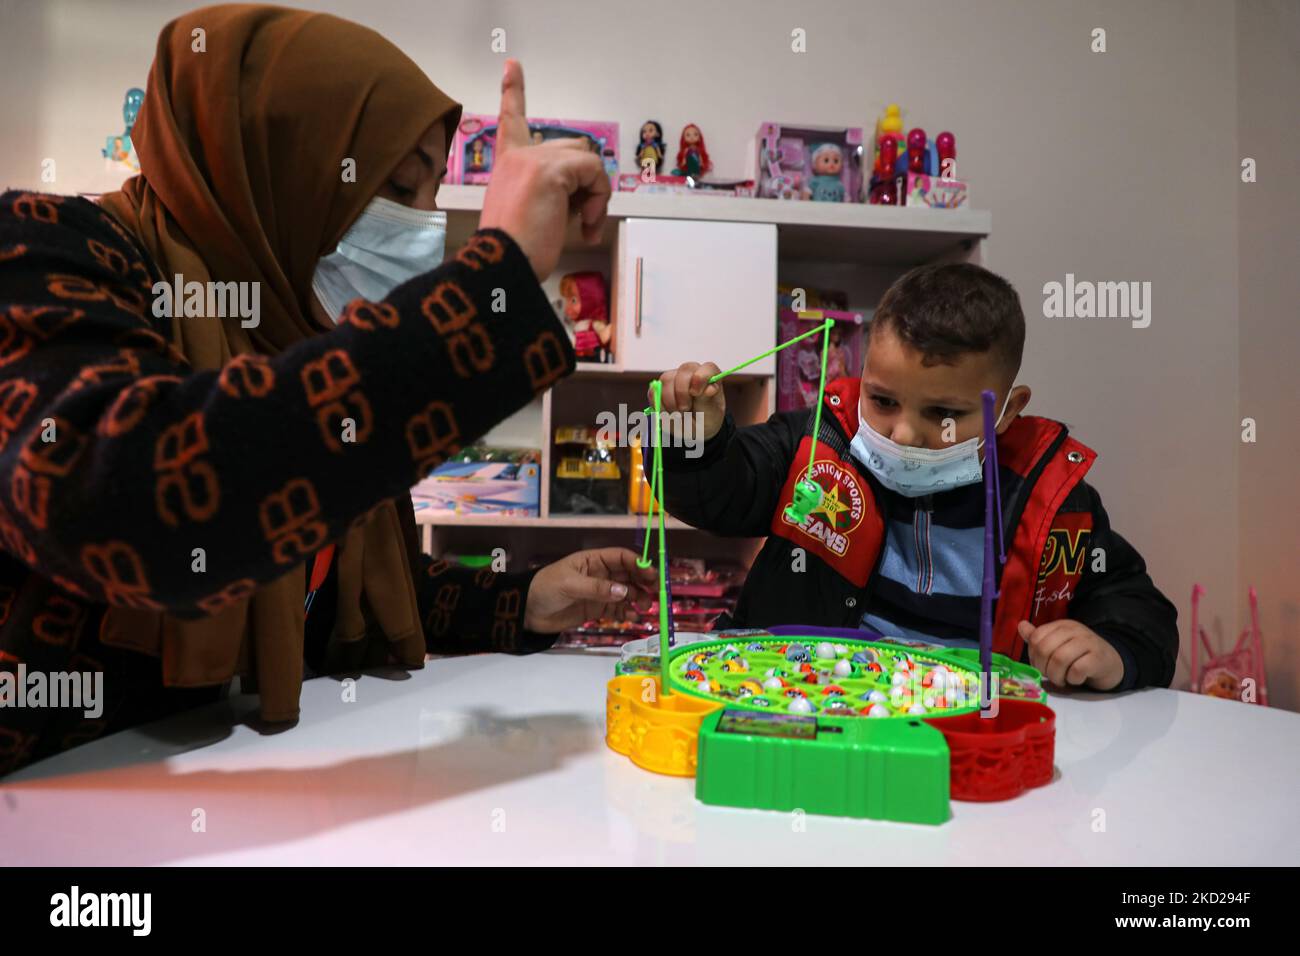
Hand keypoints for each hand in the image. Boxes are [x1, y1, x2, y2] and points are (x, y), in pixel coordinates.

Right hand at [478, 59, 610, 280]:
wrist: (504, 265)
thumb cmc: (516, 253)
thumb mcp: (534, 215)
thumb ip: (553, 194)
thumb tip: (584, 194)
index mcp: (507, 164)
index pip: (511, 120)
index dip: (512, 92)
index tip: (512, 66)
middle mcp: (518, 155)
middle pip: (573, 147)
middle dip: (587, 182)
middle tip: (582, 219)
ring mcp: (534, 160)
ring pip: (587, 160)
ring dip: (595, 194)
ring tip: (585, 225)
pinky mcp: (552, 170)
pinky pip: (594, 172)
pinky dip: (598, 200)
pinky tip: (586, 225)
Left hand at [524, 547, 656, 633]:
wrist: (527, 612)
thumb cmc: (544, 588)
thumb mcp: (569, 585)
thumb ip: (596, 588)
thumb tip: (623, 592)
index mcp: (592, 560)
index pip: (620, 557)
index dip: (637, 563)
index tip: (651, 574)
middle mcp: (600, 575)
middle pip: (628, 575)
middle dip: (644, 582)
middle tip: (656, 593)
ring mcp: (600, 593)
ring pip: (626, 593)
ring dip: (638, 598)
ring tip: (644, 607)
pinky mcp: (597, 609)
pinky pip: (617, 610)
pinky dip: (627, 613)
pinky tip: (632, 617)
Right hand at [654, 361, 725, 440]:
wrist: (692, 429)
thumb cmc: (705, 419)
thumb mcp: (711, 414)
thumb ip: (708, 401)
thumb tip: (710, 389)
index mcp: (710, 377)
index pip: (708, 368)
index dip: (701, 378)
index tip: (696, 393)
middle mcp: (692, 373)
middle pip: (684, 370)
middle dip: (682, 392)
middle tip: (684, 409)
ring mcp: (675, 378)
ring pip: (667, 379)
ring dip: (670, 401)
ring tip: (678, 415)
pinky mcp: (660, 387)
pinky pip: (654, 391)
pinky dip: (660, 406)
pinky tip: (668, 414)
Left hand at [1018, 619, 1124, 690]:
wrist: (1112, 663)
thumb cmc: (1081, 656)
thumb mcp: (1059, 644)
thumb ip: (1039, 638)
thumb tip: (1021, 625)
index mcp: (1062, 625)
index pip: (1036, 638)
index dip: (1033, 657)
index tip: (1041, 666)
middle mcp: (1074, 630)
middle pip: (1045, 649)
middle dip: (1043, 668)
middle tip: (1051, 676)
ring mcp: (1088, 642)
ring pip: (1059, 659)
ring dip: (1056, 676)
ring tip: (1062, 679)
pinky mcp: (1098, 658)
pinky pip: (1077, 670)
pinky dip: (1072, 679)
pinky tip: (1076, 679)